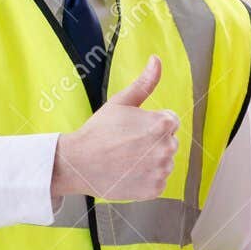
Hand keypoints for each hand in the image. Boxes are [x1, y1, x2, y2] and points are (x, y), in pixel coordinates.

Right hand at [50, 56, 178, 201]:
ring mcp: (162, 170)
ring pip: (164, 162)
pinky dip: (146, 178)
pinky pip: (158, 181)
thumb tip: (157, 60)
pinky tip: (128, 172)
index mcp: (164, 123)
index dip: (151, 124)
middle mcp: (168, 147)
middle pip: (169, 142)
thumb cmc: (98, 131)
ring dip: (150, 161)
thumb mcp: (121, 102)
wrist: (79, 163)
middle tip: (127, 145)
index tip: (133, 130)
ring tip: (126, 159)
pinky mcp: (156, 189)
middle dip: (153, 142)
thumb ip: (145, 82)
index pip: (172, 122)